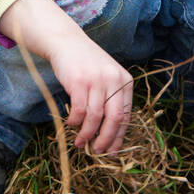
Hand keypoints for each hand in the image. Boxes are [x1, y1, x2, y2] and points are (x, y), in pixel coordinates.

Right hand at [48, 35, 133, 155]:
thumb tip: (110, 132)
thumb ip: (111, 98)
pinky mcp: (79, 81)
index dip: (119, 136)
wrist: (66, 42)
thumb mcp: (106, 76)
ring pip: (95, 117)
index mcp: (125, 80)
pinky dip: (75, 121)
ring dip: (87, 134)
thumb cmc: (86, 63)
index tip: (112, 150)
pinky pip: (80, 110)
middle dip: (106, 139)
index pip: (126, 114)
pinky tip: (71, 124)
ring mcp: (97, 80)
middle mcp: (114, 80)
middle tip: (98, 151)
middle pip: (114, 118)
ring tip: (80, 142)